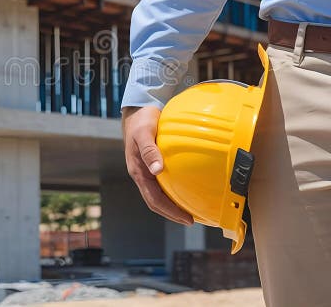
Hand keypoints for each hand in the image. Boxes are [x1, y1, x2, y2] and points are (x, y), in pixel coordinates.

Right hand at [122, 106, 193, 225]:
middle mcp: (142, 174)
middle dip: (173, 214)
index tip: (187, 219)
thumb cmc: (141, 120)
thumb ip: (149, 150)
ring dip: (174, 205)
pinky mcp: (153, 164)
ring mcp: (147, 170)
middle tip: (193, 220)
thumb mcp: (144, 133)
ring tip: (192, 210)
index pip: (154, 199)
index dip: (170, 211)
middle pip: (157, 202)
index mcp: (138, 171)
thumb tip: (157, 169)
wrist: (137, 110)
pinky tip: (188, 188)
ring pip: (160, 194)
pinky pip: (164, 183)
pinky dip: (175, 190)